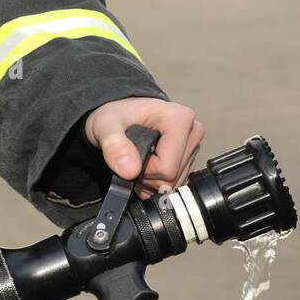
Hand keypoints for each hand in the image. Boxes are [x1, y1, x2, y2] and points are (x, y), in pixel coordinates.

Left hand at [84, 97, 205, 198]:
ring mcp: (194, 145)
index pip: (166, 169)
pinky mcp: (191, 157)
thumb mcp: (106, 126)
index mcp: (180, 119)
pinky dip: (158, 183)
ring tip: (139, 162)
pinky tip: (148, 168)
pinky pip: (176, 184)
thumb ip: (114, 145)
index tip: (132, 157)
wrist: (120, 115)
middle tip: (133, 161)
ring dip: (152, 182)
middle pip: (172, 179)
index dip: (144, 171)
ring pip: (174, 184)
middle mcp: (193, 131)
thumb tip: (130, 171)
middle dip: (148, 178)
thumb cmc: (115, 116)